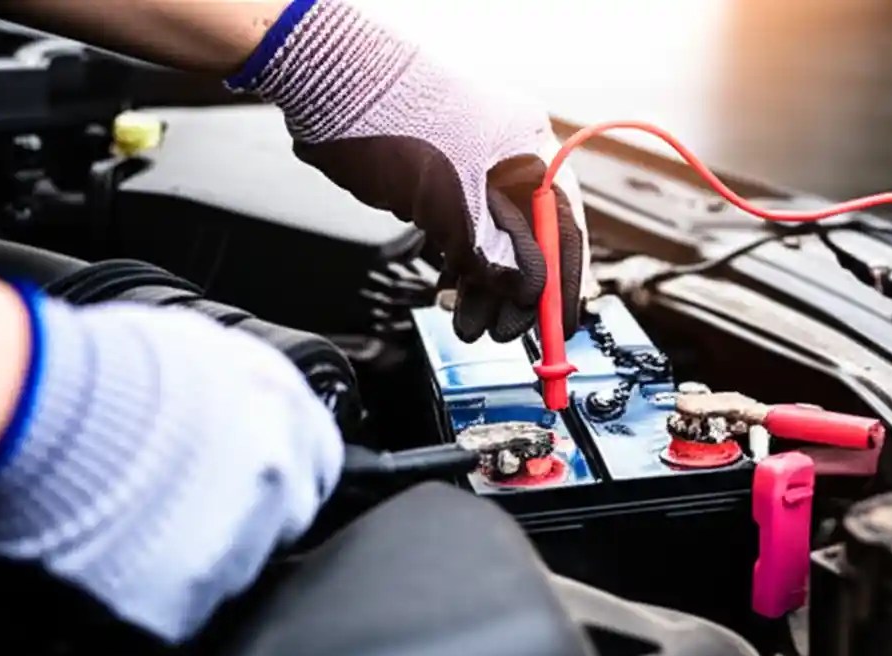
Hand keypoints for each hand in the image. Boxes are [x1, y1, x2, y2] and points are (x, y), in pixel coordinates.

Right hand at [0, 295, 342, 641]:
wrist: (43, 406)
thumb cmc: (109, 363)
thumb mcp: (206, 347)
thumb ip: (248, 384)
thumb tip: (255, 396)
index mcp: (291, 419)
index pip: (319, 463)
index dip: (284, 469)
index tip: (255, 474)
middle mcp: (278, 483)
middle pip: (283, 519)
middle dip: (246, 512)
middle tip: (188, 498)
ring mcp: (235, 541)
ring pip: (236, 565)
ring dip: (200, 551)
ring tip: (141, 521)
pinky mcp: (184, 593)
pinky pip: (182, 605)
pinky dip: (153, 590)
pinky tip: (120, 553)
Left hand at [237, 0, 588, 342]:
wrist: (328, 85)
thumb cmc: (395, 121)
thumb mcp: (452, 201)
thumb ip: (491, 253)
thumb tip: (523, 294)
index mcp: (530, 150)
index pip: (563, 227)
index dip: (563, 282)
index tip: (558, 326)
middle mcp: (509, 161)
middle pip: (530, 242)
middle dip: (515, 294)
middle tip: (503, 334)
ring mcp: (473, 173)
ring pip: (492, 245)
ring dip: (482, 290)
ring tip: (467, 325)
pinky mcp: (440, 186)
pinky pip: (463, 239)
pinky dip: (459, 270)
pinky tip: (450, 296)